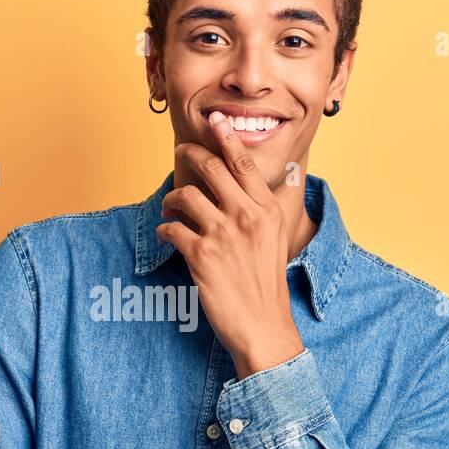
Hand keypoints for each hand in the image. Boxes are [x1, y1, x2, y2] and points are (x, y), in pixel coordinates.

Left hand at [157, 111, 304, 379]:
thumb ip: (274, 205)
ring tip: (169, 208)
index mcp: (267, 210)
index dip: (225, 137)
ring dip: (171, 199)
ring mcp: (224, 235)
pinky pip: (172, 230)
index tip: (214, 121)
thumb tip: (283, 173)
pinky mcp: (202, 256)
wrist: (263, 326)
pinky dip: (165, 231)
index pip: (243, 162)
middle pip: (211, 168)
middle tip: (179, 152)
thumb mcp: (279, 238)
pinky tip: (167, 236)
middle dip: (190, 154)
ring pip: (185, 196)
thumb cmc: (267, 285)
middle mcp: (247, 216)